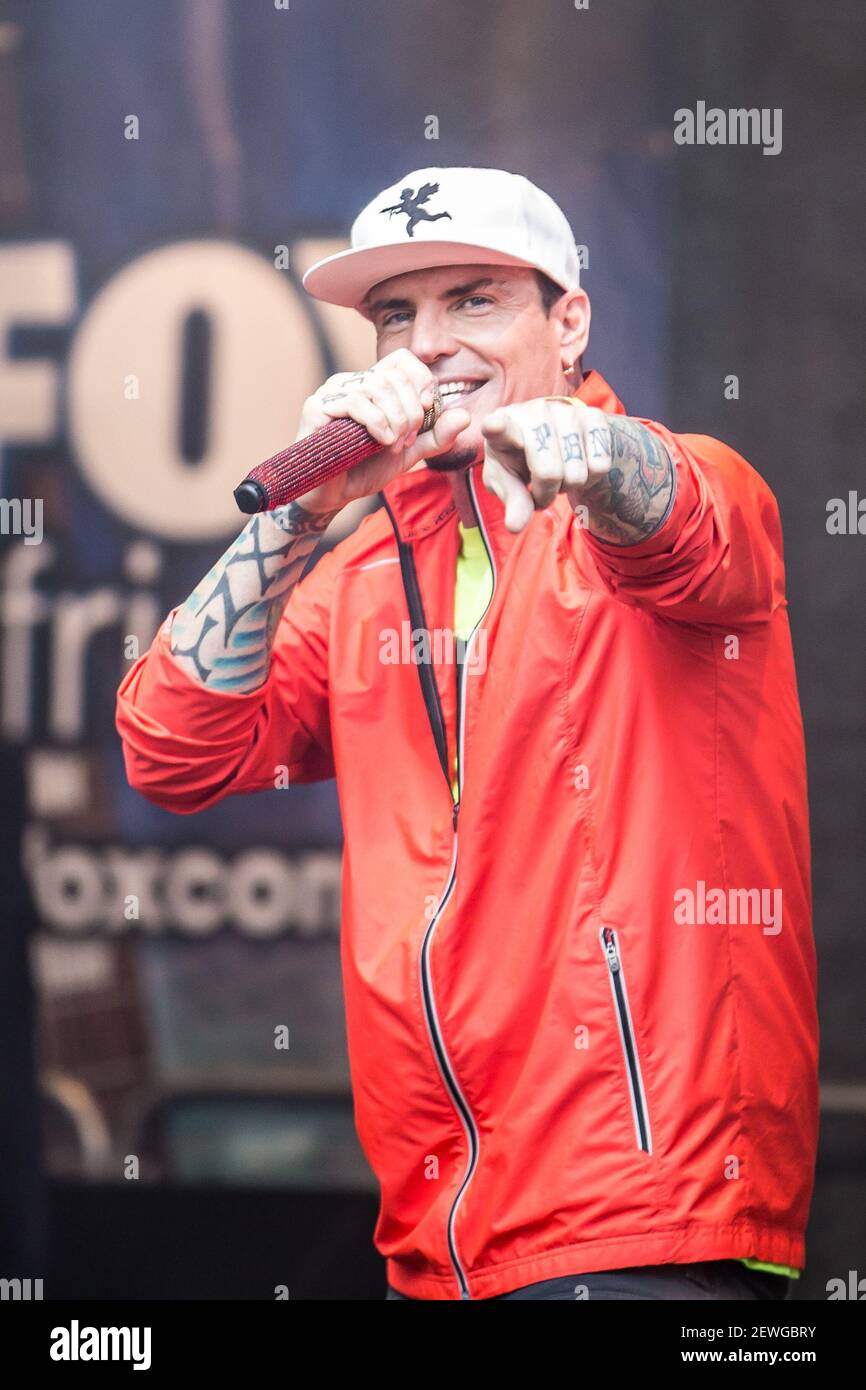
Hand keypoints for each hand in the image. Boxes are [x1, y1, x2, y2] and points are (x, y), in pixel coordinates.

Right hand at [293, 348, 470, 514]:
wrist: (333, 496)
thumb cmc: (366, 470)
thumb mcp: (410, 453)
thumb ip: (436, 436)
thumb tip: (465, 416)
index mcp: (372, 385)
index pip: (402, 359)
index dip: (421, 378)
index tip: (428, 407)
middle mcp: (351, 381)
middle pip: (393, 376)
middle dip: (411, 410)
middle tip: (408, 439)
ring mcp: (332, 392)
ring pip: (376, 387)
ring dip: (395, 419)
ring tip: (395, 444)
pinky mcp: (316, 407)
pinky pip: (355, 402)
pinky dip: (377, 423)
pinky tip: (382, 442)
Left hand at [480, 397, 612, 532]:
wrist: (557, 442)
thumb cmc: (521, 463)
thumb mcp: (509, 484)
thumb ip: (513, 502)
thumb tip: (515, 527)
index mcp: (502, 426)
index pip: (499, 427)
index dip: (496, 427)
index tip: (492, 425)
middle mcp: (534, 412)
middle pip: (549, 472)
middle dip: (546, 494)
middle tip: (540, 490)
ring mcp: (566, 411)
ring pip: (576, 473)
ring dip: (568, 487)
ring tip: (558, 475)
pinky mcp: (594, 417)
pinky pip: (600, 465)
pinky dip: (590, 478)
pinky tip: (578, 465)